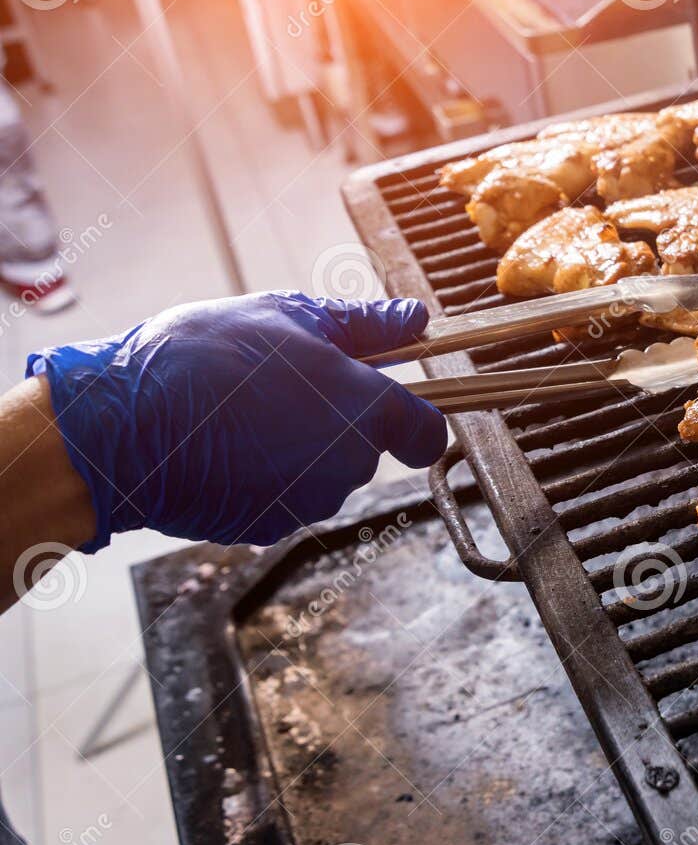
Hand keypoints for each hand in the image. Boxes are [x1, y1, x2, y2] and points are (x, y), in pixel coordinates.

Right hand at [26, 291, 446, 549]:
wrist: (123, 423)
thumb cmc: (205, 357)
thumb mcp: (289, 316)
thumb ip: (364, 325)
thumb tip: (417, 319)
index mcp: (366, 411)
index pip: (427, 432)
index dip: (417, 419)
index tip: (396, 406)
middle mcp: (348, 465)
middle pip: (367, 449)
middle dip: (337, 422)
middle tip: (280, 387)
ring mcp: (309, 502)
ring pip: (323, 474)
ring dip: (297, 448)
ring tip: (242, 413)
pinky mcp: (269, 528)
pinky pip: (284, 499)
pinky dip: (263, 477)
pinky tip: (224, 446)